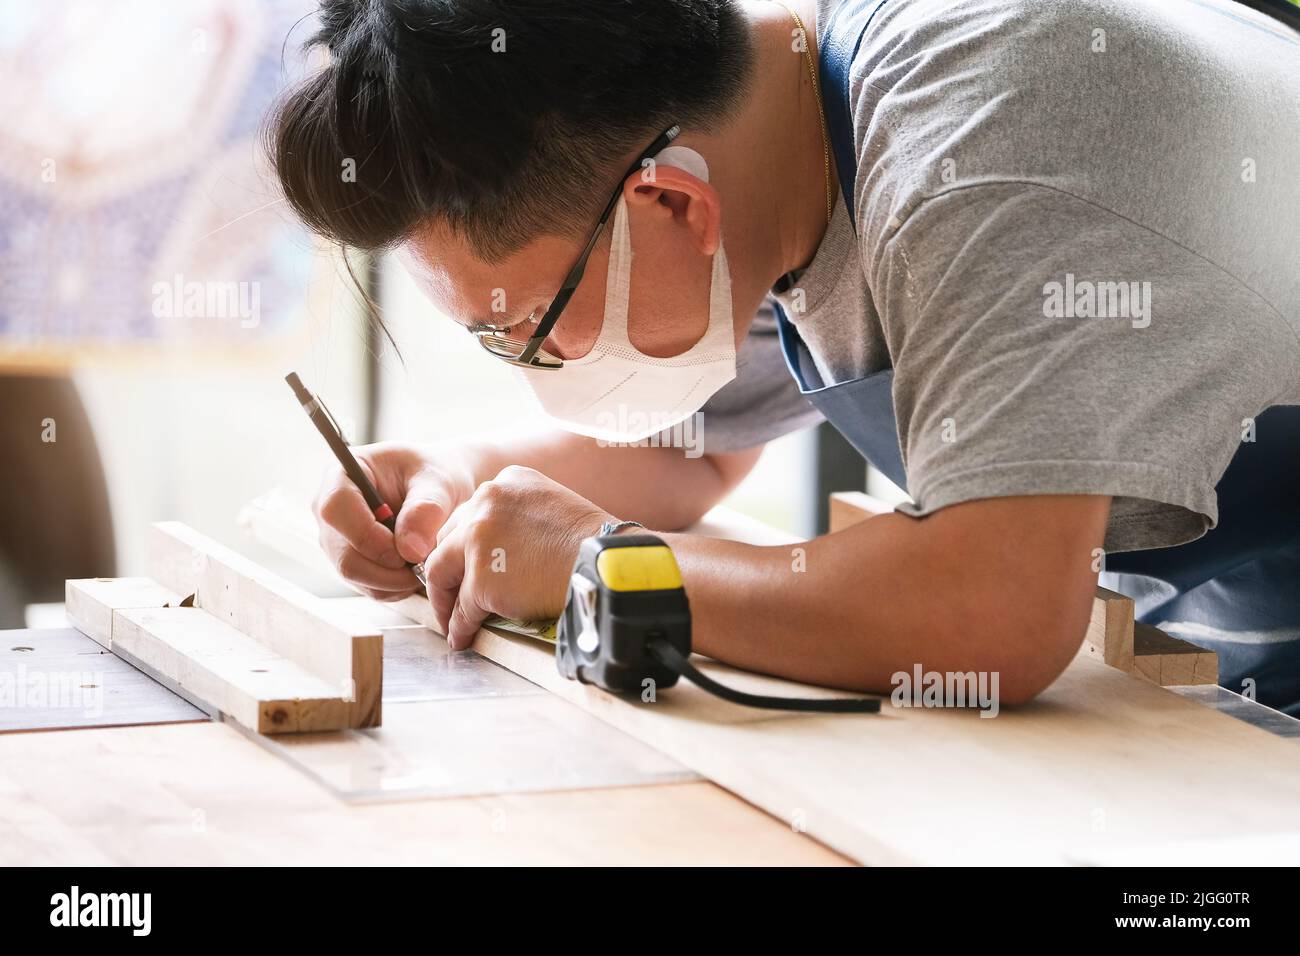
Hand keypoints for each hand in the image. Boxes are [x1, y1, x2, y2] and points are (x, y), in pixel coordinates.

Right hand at [314, 441, 477, 600]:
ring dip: (395, 580)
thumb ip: (426, 509)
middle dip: (388, 569)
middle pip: (344, 555)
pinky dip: (397, 587)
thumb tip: (411, 550)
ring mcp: (337, 541)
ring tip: (426, 561)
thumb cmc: (433, 474)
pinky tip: (417, 568)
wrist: (437, 488)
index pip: (335, 509)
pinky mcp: (352, 562)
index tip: (407, 550)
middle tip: (425, 563)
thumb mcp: (438, 482)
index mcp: (342, 476)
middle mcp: (331, 512)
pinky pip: (368, 587)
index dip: (368, 536)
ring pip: (355, 575)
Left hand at [424, 465, 613, 648]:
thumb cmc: (591, 543)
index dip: (463, 543)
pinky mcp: (482, 580)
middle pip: (447, 540)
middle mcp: (484, 504)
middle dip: (446, 569)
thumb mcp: (550, 507)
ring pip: (443, 573)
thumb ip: (518, 518)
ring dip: (443, 600)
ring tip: (449, 619)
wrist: (605, 564)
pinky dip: (459, 626)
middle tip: (449, 591)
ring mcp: (479, 542)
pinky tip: (463, 636)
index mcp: (504, 483)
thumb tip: (501, 552)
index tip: (463, 562)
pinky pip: (463, 609)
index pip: (468, 515)